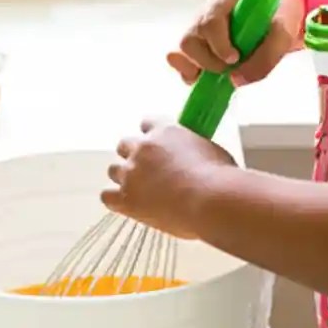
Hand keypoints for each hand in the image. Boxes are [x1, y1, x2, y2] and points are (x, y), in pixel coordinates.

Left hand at [102, 119, 236, 238]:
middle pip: (125, 144)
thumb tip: (193, 158)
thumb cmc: (220, 176)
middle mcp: (143, 147)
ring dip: (124, 177)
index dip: (152, 135)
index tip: (158, 145)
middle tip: (148, 170)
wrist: (211, 200)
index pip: (147, 122)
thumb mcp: (209, 150)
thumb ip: (192, 149)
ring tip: (140, 190)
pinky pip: (107, 196)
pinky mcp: (126, 198)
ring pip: (113, 169)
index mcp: (165, 130)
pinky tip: (128, 205)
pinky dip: (115, 199)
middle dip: (134, 155)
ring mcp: (132, 172)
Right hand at [166, 0, 302, 87]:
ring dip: (201, 68)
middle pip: (189, 39)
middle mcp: (205, 11)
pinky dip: (190, 74)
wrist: (276, 22)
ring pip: (181, 52)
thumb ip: (266, 57)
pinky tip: (209, 77)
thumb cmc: (277, 20)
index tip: (235, 58)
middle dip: (209, 61)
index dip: (219, 43)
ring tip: (223, 70)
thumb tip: (236, 80)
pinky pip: (179, 62)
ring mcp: (196, 29)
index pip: (209, 20)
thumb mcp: (282, 35)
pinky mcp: (194, 47)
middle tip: (232, 66)